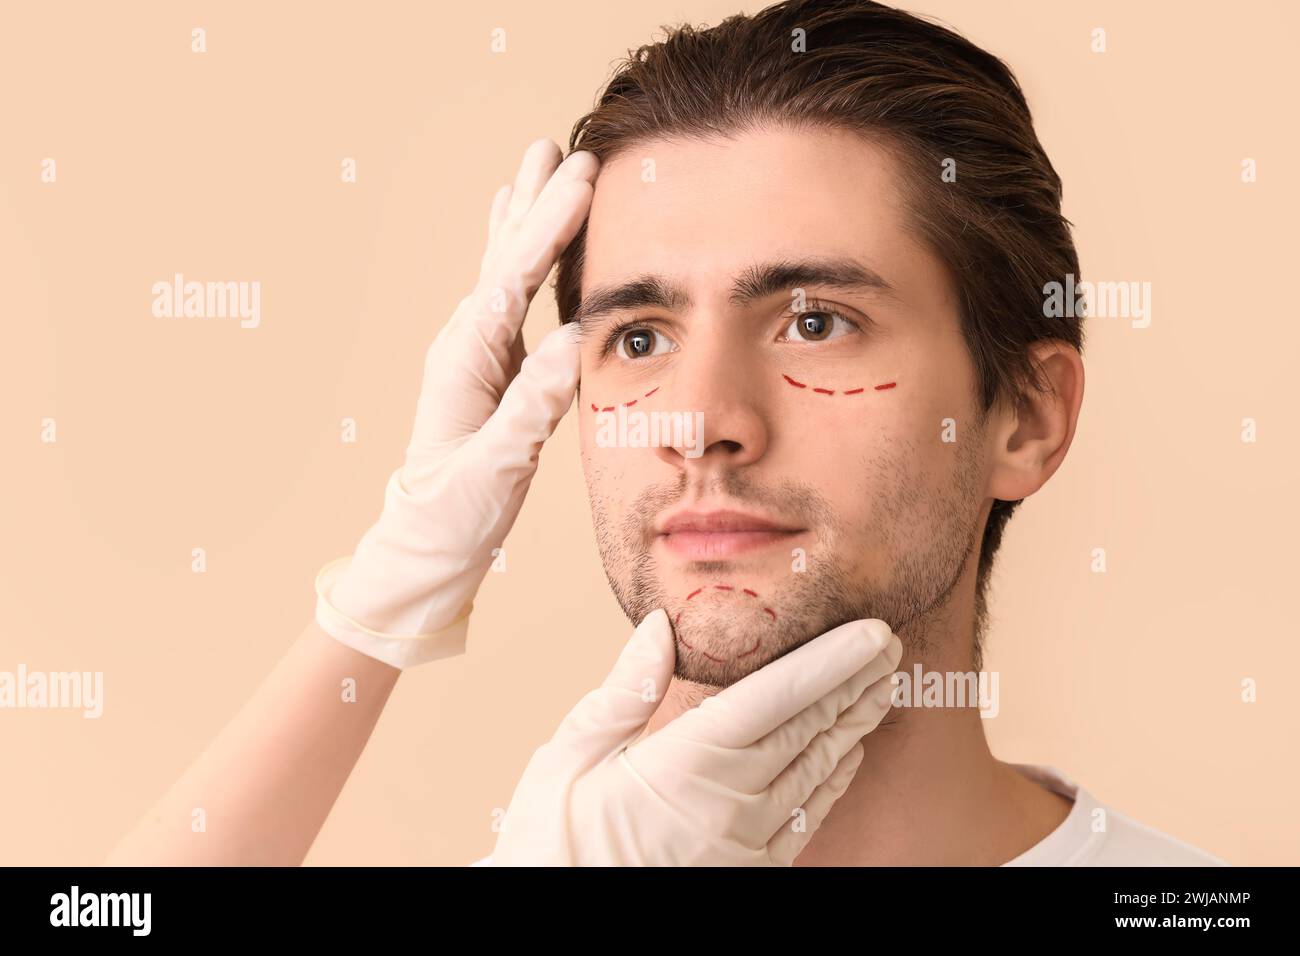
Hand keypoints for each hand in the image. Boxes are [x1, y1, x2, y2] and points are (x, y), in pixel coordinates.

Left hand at [314, 139, 599, 667]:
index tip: (582, 176)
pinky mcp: (492, 369)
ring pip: (505, 268)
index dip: (549, 225)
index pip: (512, 278)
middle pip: (504, 256)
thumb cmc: (455, 513)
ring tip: (539, 164)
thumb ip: (531, 406)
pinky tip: (520, 235)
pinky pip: (511, 298)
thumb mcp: (496, 466)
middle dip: (535, 201)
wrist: (427, 545)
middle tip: (561, 145)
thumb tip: (573, 339)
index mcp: (466, 360)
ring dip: (525, 215)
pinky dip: (519, 255)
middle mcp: (466, 345)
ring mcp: (477, 355)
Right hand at [491, 612, 902, 865]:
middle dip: (854, 683)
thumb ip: (624, 690)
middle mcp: (729, 802)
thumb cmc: (554, 844)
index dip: (831, 662)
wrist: (554, 921)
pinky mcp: (748, 872)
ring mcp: (744, 843)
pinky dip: (832, 782)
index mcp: (686, 762)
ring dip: (852, 726)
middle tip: (890, 647)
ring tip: (880, 689)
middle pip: (809, 729)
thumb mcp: (569, 758)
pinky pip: (805, 820)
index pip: (777, 697)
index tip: (872, 634)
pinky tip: (847, 757)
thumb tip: (660, 627)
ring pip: (816, 773)